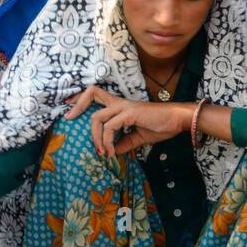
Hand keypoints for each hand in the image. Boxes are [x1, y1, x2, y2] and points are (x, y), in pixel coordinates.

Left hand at [64, 86, 194, 156]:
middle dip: (77, 107)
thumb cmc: (161, 126)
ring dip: (95, 137)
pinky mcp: (130, 113)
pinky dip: (106, 141)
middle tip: (68, 119)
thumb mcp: (138, 138)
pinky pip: (110, 127)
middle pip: (92, 94)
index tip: (69, 108)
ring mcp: (124, 107)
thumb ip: (124, 143)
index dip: (81, 99)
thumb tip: (112, 152)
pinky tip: (111, 151)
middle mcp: (120, 103)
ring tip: (101, 152)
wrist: (178, 121)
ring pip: (97, 117)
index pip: (96, 95)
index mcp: (120, 106)